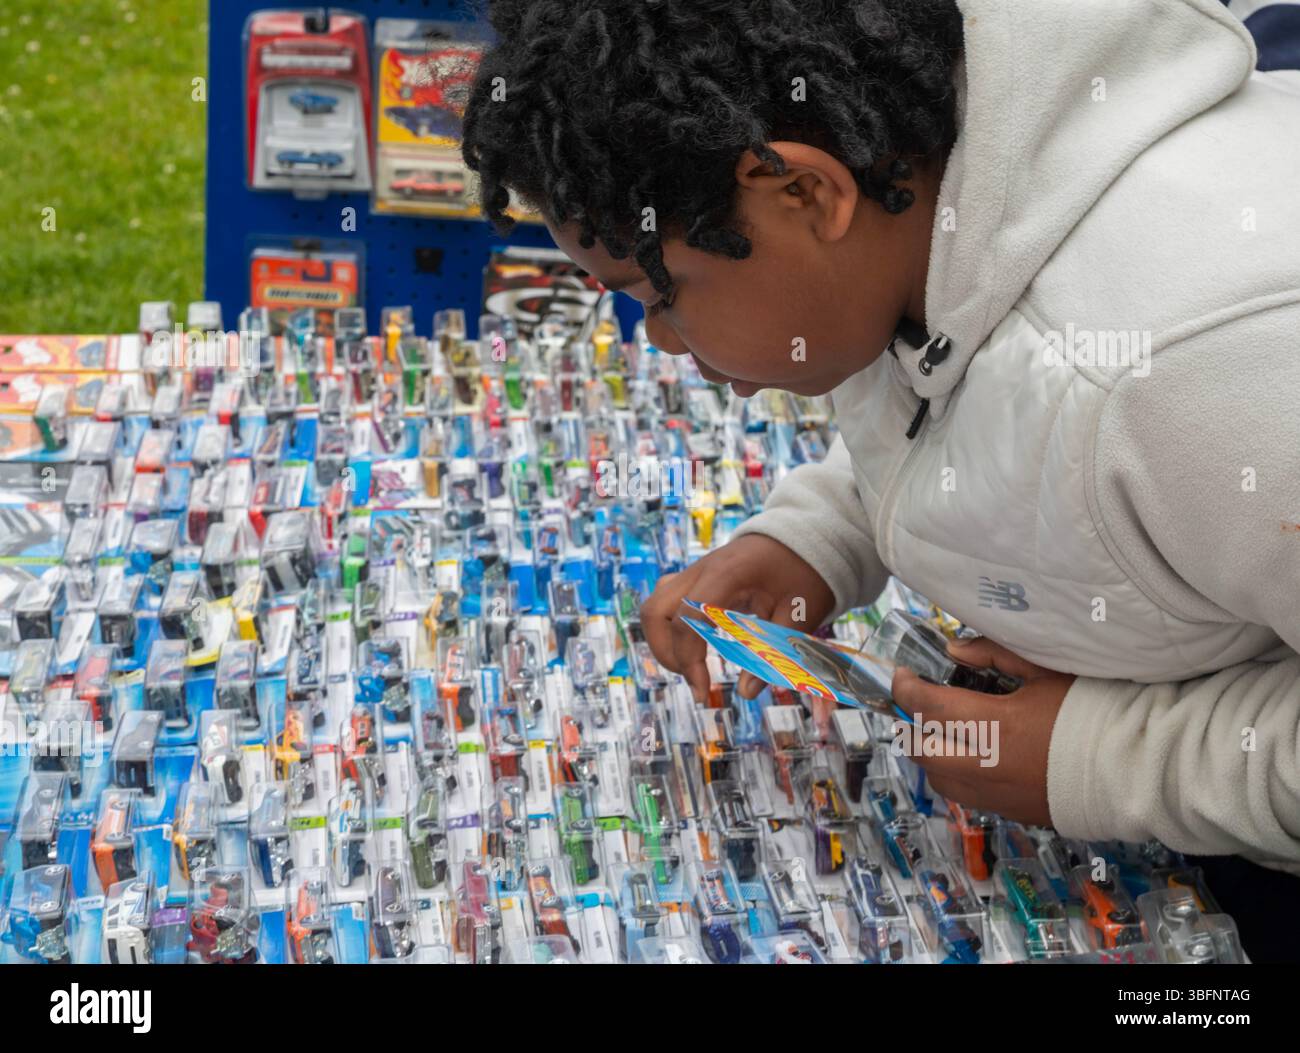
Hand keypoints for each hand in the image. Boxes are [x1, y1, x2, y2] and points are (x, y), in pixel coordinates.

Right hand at [641, 533, 834, 702]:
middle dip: (666, 653)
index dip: (688, 660)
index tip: (703, 692)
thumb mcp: (798, 615)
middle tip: (696, 679)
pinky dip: (671, 628)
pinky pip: (666, 602)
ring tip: (692, 666)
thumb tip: (746, 694)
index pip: (687, 619)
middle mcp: (702, 569)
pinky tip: (695, 646)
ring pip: (654, 606)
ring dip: (664, 641)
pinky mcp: (696, 578)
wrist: (803, 537)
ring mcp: (695, 571)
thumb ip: (773, 653)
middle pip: (655, 611)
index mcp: (727, 574)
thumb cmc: (804, 572)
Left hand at [890, 636, 1074, 826]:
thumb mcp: (1046, 671)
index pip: (929, 707)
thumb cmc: (1093, 710)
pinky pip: (965, 797)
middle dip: (909, 725)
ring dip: (929, 755)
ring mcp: (997, 794)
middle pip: (922, 749)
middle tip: (912, 707)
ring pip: (938, 779)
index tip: (902, 677)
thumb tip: (953, 649)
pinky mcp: (1011, 812)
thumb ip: (995, 655)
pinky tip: (968, 758)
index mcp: (996, 725)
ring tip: (937, 734)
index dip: (907, 689)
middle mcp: (987, 765)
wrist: (1132, 767)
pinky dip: (955, 776)